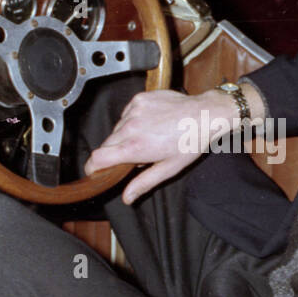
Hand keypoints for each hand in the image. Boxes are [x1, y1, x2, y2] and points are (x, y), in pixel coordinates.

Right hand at [83, 89, 233, 203]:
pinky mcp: (139, 99)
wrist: (205, 114)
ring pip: (117, 128)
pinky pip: (126, 113)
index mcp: (135, 147)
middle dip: (113, 153)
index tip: (94, 171)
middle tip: (133, 157)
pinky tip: (150, 123)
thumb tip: (126, 198)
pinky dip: (133, 120)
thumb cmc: (190, 142)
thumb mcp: (168, 168)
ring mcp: (134, 110)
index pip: (98, 158)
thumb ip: (143, 183)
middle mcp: (130, 126)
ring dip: (125, 136)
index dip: (92, 167)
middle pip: (106, 144)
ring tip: (147, 138)